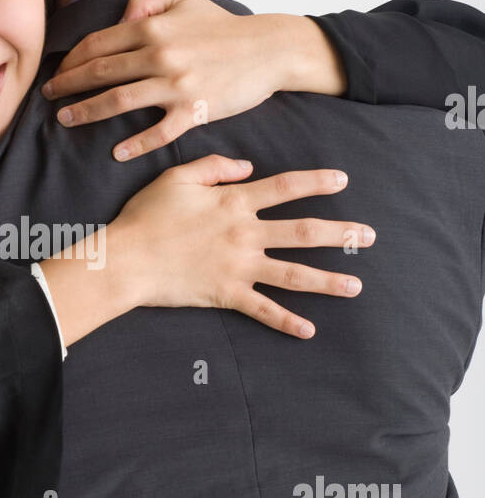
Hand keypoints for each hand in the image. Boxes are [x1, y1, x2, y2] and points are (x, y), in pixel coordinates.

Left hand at [42, 0, 346, 159]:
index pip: (98, 44)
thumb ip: (146, 1)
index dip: (71, 60)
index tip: (57, 72)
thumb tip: (119, 18)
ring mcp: (176, 84)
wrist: (268, 49)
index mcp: (153, 27)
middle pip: (100, 72)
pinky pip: (159, 131)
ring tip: (66, 119)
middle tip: (48, 97)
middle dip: (67, 85)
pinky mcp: (195, 110)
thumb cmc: (224, 27)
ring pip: (119, 100)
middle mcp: (159, 54)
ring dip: (87, 111)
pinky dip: (136, 143)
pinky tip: (116, 153)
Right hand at [108, 157, 373, 337]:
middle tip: (370, 235)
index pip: (285, 188)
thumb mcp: (176, 177)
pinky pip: (263, 310)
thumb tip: (248, 167)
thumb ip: (214, 167)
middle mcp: (245, 234)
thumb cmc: (146, 216)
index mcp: (234, 202)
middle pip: (304, 232)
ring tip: (357, 286)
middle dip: (341, 233)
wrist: (126, 259)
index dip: (316, 182)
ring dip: (328, 281)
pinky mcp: (227, 294)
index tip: (343, 180)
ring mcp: (239, 267)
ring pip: (294, 274)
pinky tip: (310, 331)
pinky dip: (287, 322)